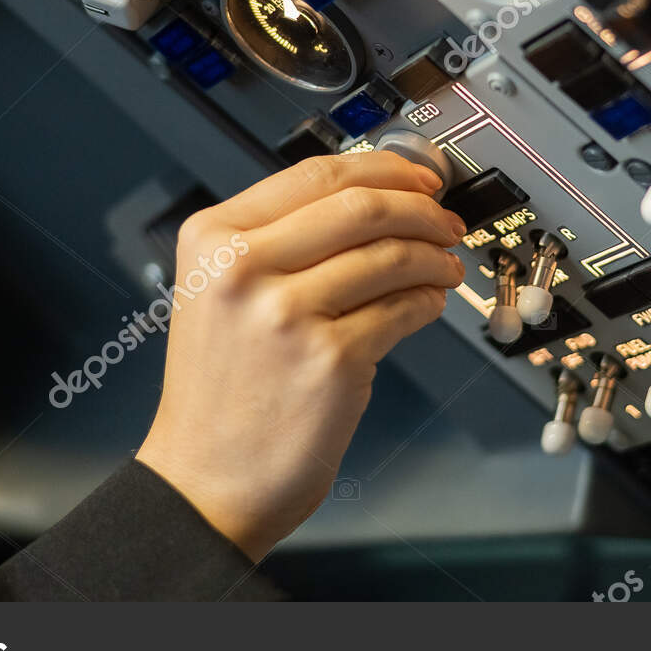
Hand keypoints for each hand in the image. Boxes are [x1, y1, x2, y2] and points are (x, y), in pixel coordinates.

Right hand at [135, 151, 466, 560]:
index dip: (385, 168)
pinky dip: (428, 301)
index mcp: (213, 239)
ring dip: (434, 256)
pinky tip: (428, 303)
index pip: (316, 175)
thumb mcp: (219, 293)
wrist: (204, 482)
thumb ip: (279, 242)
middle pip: (362, 206)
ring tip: (444, 266)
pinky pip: (403, 311)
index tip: (419, 176)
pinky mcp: (331, 360)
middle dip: (421, 208)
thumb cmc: (219, 393)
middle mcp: (244, 268)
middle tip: (446, 220)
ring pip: (391, 255)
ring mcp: (287, 314)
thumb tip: (373, 200)